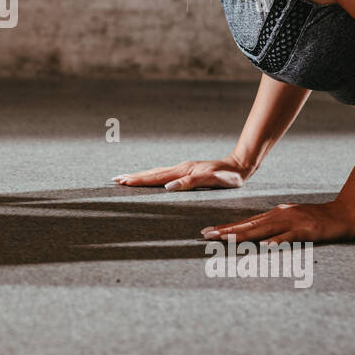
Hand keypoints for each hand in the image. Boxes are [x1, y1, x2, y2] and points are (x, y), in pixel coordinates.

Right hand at [113, 155, 252, 190]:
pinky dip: (152, 176)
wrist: (240, 166)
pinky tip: (149, 179)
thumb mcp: (213, 181)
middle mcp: (180, 168)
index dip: (138, 180)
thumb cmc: (229, 177)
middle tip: (115, 179)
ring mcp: (182, 168)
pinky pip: (164, 174)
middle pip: (152, 173)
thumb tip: (168, 187)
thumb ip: (190, 183)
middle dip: (133, 177)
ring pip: (156, 172)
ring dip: (140, 176)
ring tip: (126, 178)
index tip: (122, 181)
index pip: (156, 178)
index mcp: (183, 172)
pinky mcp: (186, 171)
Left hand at [200, 199, 354, 244]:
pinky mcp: (305, 230)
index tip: (209, 231)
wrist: (345, 214)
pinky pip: (288, 237)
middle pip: (249, 225)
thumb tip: (258, 237)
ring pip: (263, 230)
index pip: (246, 222)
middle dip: (226, 230)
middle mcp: (280, 215)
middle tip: (206, 235)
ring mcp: (292, 222)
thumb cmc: (318, 220)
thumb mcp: (293, 220)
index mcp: (275, 214)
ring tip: (225, 238)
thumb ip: (276, 227)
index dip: (227, 227)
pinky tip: (264, 246)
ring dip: (243, 235)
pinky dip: (276, 242)